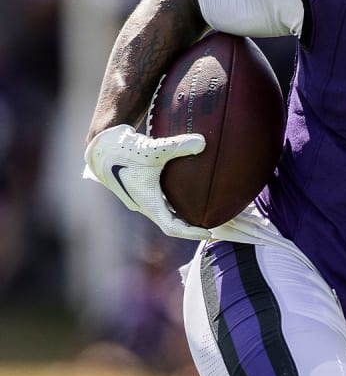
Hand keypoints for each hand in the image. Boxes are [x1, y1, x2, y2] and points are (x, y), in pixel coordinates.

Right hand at [83, 124, 211, 239]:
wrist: (101, 147)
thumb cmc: (124, 150)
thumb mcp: (152, 148)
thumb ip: (178, 145)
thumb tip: (203, 142)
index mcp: (147, 202)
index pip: (171, 227)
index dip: (190, 233)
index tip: (209, 233)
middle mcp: (143, 204)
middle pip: (170, 224)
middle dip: (190, 227)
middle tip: (213, 226)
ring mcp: (140, 198)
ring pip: (165, 213)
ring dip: (182, 217)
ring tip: (203, 214)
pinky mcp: (139, 190)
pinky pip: (161, 202)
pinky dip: (175, 204)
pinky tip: (188, 196)